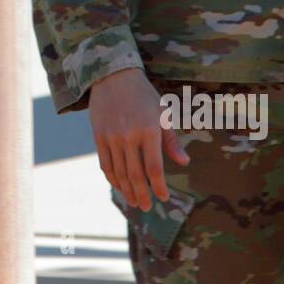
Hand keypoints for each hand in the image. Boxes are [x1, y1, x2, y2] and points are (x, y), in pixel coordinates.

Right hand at [89, 67, 189, 210]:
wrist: (112, 76)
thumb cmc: (143, 94)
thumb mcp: (162, 112)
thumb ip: (171, 140)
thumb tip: (184, 163)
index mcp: (149, 130)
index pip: (154, 168)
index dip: (160, 187)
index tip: (164, 197)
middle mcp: (129, 136)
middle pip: (135, 175)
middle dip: (142, 195)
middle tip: (147, 207)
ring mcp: (112, 137)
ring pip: (119, 173)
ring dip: (127, 190)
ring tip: (134, 201)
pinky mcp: (99, 136)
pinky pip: (105, 164)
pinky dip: (112, 178)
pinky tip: (119, 185)